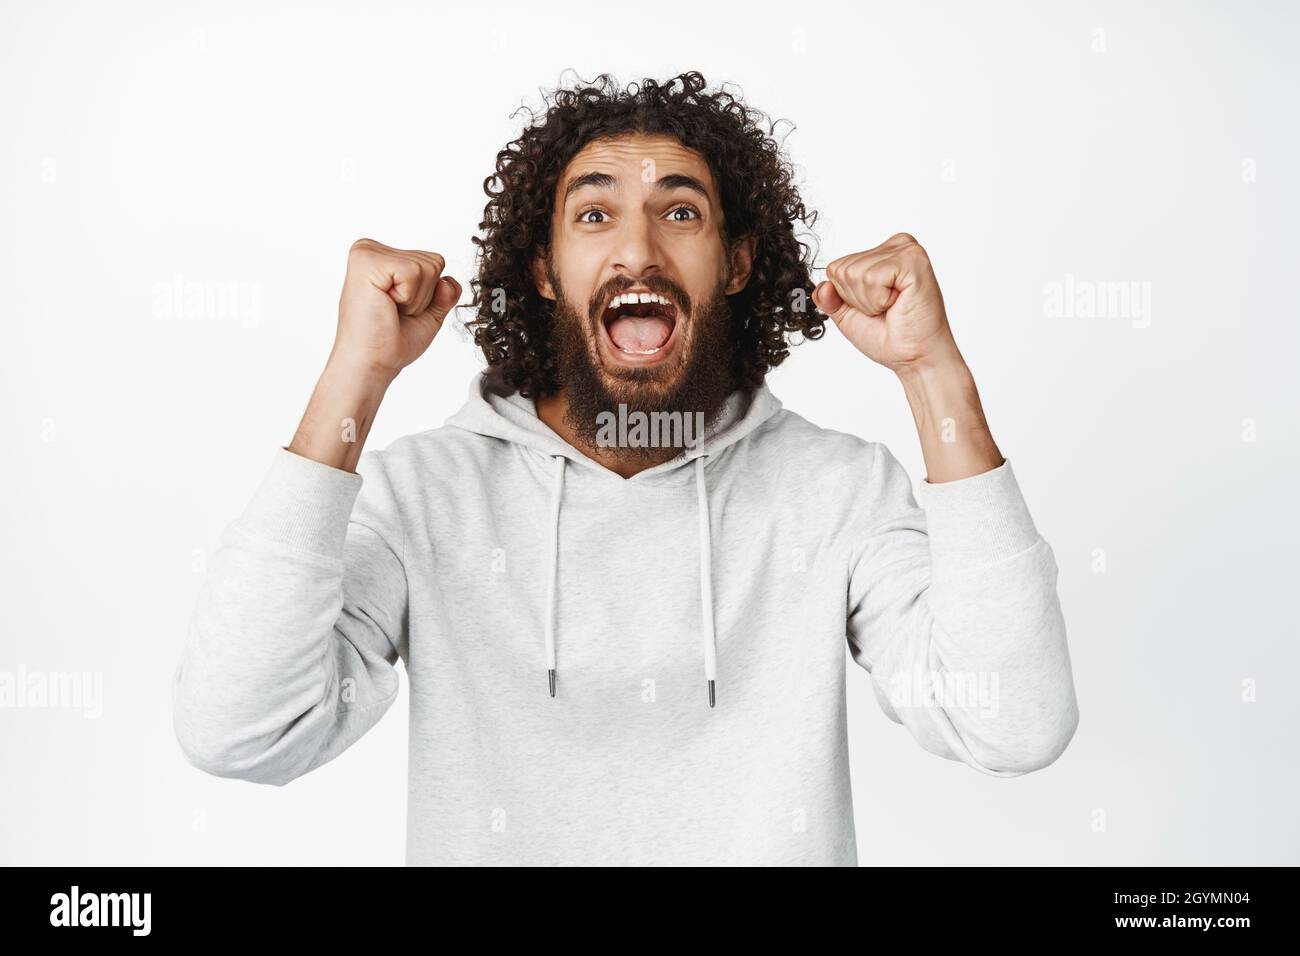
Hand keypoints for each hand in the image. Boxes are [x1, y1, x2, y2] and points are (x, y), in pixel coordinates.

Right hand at [332, 238, 460, 380]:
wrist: (369, 363)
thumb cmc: (389, 342)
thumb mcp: (428, 314)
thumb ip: (443, 294)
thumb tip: (449, 282)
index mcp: (381, 257)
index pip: (433, 262)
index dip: (427, 295)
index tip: (398, 309)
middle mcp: (371, 249)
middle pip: (433, 262)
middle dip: (422, 296)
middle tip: (393, 312)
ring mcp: (367, 252)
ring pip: (427, 267)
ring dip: (415, 299)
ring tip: (388, 310)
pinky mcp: (367, 261)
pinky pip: (415, 272)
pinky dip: (409, 297)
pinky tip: (385, 306)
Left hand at [811, 232, 959, 373]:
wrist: (915, 357)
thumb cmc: (890, 336)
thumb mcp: (848, 315)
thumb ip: (830, 298)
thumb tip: (821, 287)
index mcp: (882, 253)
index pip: (836, 268)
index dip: (848, 297)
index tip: (876, 307)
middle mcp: (895, 245)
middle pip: (842, 270)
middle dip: (858, 299)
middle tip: (886, 309)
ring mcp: (905, 250)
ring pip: (854, 274)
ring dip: (870, 301)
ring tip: (893, 307)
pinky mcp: (912, 260)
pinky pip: (871, 278)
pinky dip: (879, 300)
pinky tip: (899, 302)